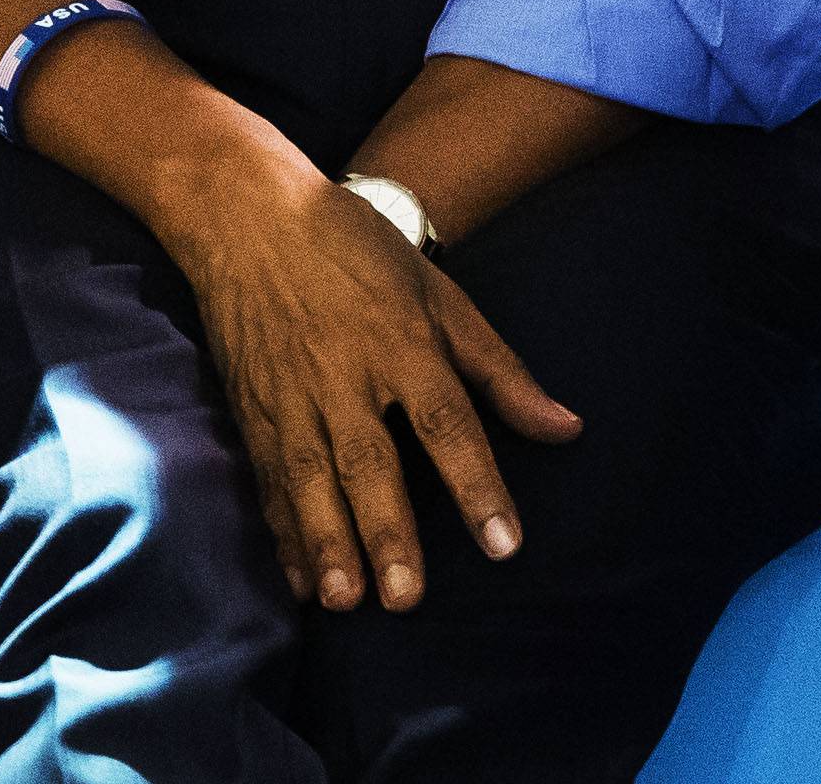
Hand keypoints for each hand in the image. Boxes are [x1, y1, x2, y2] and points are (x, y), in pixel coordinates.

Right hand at [165, 158, 583, 614]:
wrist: (253, 220)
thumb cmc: (361, 253)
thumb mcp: (442, 295)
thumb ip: (500, 370)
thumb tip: (567, 428)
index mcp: (404, 341)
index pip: (448, 421)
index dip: (477, 484)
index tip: (504, 543)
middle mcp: (347, 375)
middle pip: (371, 461)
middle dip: (387, 531)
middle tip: (405, 598)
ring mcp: (293, 396)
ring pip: (312, 480)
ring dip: (328, 543)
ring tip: (346, 600)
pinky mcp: (253, 413)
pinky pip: (269, 482)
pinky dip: (283, 534)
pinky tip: (300, 583)